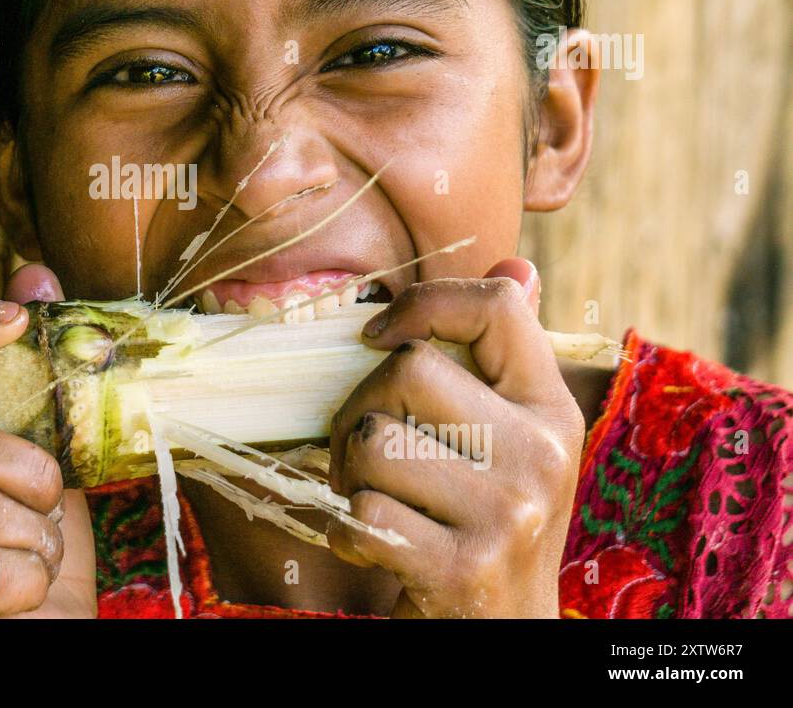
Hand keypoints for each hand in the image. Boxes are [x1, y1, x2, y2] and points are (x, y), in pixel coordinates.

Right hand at [0, 264, 97, 617]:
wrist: (45, 633)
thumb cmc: (38, 547)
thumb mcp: (47, 454)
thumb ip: (35, 375)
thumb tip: (34, 270)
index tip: (14, 321)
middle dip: (29, 469)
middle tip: (48, 497)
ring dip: (36, 534)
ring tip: (35, 551)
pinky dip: (33, 580)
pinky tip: (26, 592)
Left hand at [326, 258, 584, 617]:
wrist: (505, 631)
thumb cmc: (490, 520)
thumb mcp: (515, 439)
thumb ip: (505, 357)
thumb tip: (514, 265)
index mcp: (552, 409)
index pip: (496, 308)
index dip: (421, 303)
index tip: (374, 336)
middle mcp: (540, 455)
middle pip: (408, 370)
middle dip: (358, 405)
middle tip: (360, 445)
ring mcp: (505, 514)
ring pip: (371, 441)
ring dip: (345, 471)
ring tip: (368, 495)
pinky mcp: (460, 568)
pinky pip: (360, 512)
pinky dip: (344, 528)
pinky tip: (372, 541)